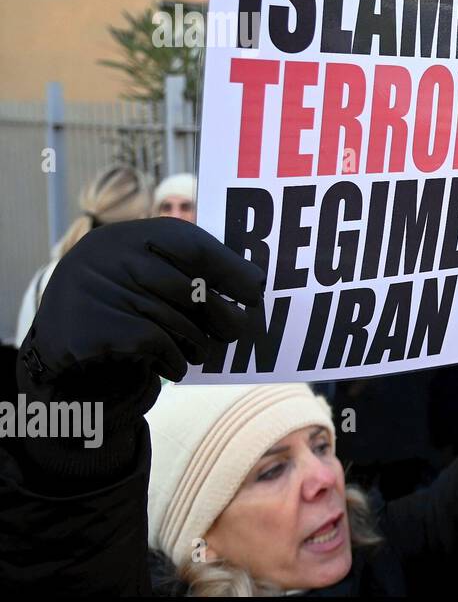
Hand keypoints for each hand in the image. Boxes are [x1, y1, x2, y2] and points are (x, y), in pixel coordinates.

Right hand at [21, 218, 263, 391]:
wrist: (59, 346)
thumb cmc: (120, 308)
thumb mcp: (144, 277)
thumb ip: (188, 273)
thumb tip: (253, 285)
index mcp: (125, 236)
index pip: (190, 243)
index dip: (229, 268)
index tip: (255, 290)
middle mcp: (106, 256)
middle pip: (189, 287)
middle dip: (221, 314)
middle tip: (238, 330)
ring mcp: (94, 290)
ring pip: (176, 320)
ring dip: (198, 343)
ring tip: (201, 351)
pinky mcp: (89, 329)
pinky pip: (156, 344)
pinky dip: (174, 359)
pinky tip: (175, 364)